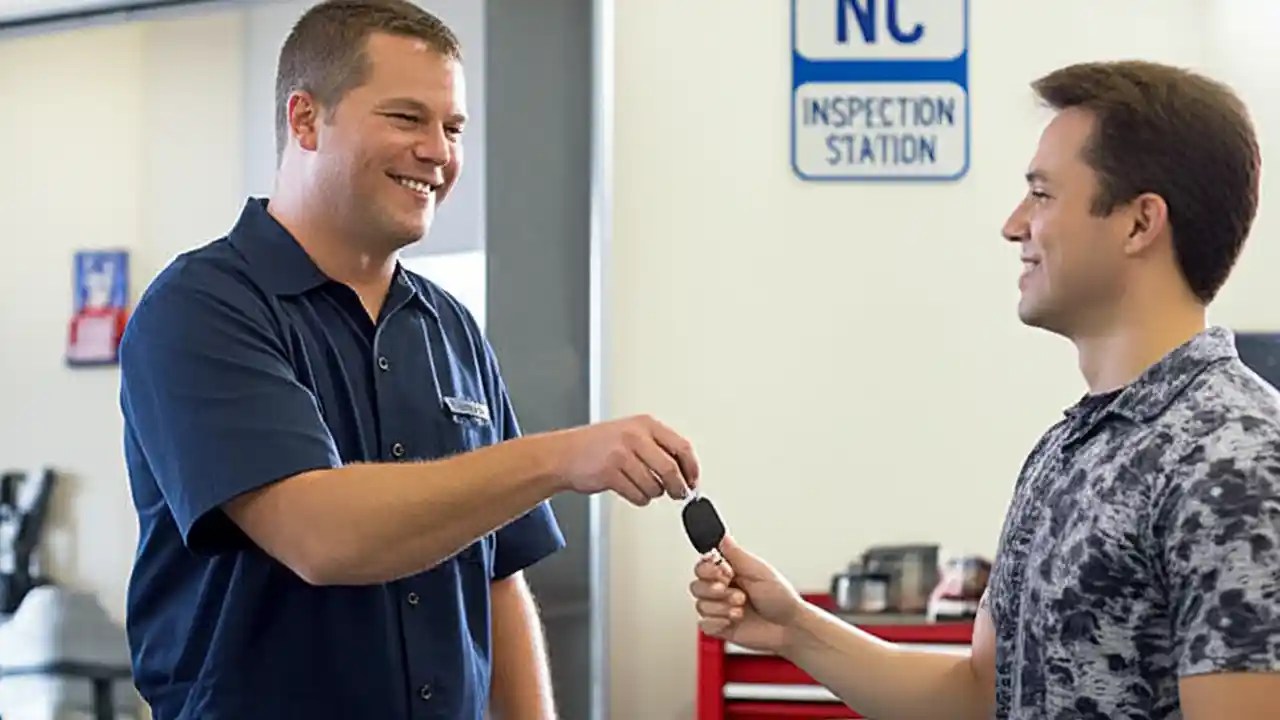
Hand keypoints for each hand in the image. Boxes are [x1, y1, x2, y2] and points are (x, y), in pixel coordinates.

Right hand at [549, 414, 698, 505]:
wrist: (564, 454)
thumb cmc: (598, 445)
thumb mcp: (631, 433)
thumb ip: (658, 447)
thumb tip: (685, 470)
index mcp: (645, 424)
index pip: (681, 447)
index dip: (692, 468)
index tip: (693, 481)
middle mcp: (635, 436)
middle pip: (671, 469)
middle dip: (678, 487)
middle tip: (678, 494)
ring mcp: (621, 454)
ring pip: (654, 486)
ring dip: (653, 493)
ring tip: (643, 487)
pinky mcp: (610, 473)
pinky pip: (637, 495)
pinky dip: (639, 498)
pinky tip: (631, 490)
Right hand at [690, 534, 804, 652]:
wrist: (789, 628)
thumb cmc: (781, 598)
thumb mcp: (759, 571)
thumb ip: (736, 554)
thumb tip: (722, 535)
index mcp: (730, 572)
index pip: (703, 566)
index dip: (708, 570)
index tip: (726, 573)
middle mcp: (723, 589)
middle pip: (696, 585)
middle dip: (715, 590)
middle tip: (737, 593)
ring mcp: (720, 609)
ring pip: (700, 605)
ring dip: (722, 607)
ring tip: (741, 607)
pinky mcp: (720, 627)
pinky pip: (704, 625)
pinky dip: (718, 622)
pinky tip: (734, 619)